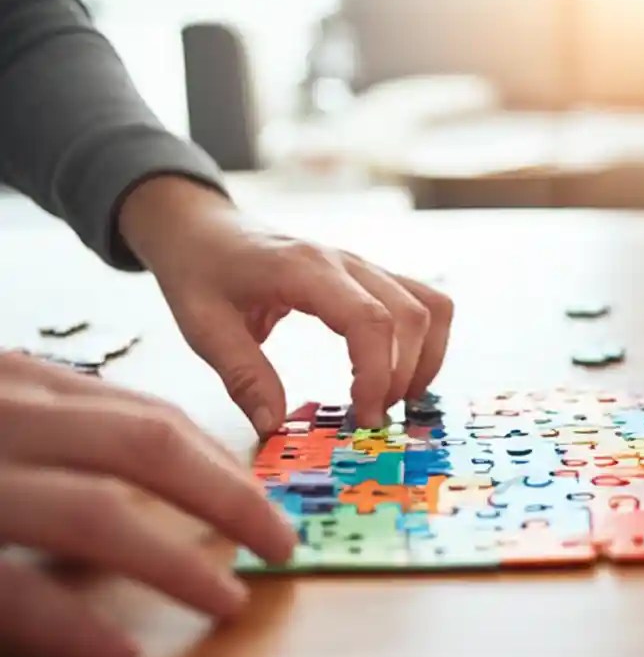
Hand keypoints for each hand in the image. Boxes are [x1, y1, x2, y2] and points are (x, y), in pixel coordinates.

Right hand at [0, 351, 294, 656]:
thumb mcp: (4, 428)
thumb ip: (63, 444)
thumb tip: (148, 493)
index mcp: (26, 385)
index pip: (148, 417)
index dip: (217, 463)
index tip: (264, 501)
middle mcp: (10, 417)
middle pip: (147, 447)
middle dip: (228, 499)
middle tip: (281, 543)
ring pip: (95, 513)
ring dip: (173, 564)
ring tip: (227, 600)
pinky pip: (17, 591)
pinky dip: (74, 627)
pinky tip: (123, 654)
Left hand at [118, 177, 453, 433]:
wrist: (203, 229)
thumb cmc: (200, 273)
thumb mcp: (204, 329)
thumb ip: (243, 377)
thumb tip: (274, 426)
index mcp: (304, 270)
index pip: (369, 320)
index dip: (378, 374)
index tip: (364, 416)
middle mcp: (346, 262)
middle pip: (411, 316)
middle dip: (403, 376)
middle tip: (371, 419)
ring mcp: (365, 266)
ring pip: (429, 306)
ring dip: (425, 359)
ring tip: (394, 398)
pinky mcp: (372, 276)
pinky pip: (424, 302)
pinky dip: (426, 341)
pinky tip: (401, 373)